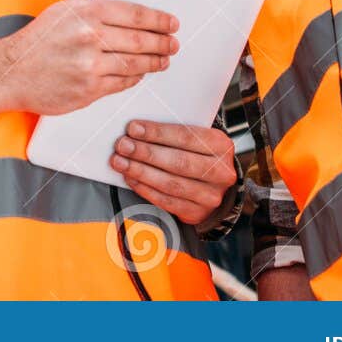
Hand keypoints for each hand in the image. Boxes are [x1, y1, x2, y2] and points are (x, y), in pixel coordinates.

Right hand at [0, 0, 177, 114]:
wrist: (12, 72)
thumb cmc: (38, 40)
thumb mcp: (64, 10)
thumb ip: (95, 9)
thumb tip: (129, 13)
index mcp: (87, 11)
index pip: (135, 14)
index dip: (159, 20)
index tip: (171, 23)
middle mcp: (91, 36)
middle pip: (140, 40)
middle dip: (163, 42)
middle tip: (173, 44)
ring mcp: (91, 65)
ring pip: (135, 63)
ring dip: (154, 62)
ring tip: (164, 60)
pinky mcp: (89, 89)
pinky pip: (122, 83)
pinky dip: (135, 78)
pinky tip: (141, 74)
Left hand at [111, 119, 237, 224]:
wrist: (215, 184)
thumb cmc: (197, 153)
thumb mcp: (196, 137)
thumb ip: (173, 132)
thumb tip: (137, 129)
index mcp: (221, 145)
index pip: (186, 137)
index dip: (157, 133)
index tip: (133, 128)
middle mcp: (220, 172)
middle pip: (178, 162)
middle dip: (146, 153)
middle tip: (123, 145)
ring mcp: (211, 195)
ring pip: (171, 184)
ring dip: (141, 172)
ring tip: (120, 162)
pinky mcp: (197, 213)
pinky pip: (166, 201)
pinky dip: (145, 189)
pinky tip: (131, 178)